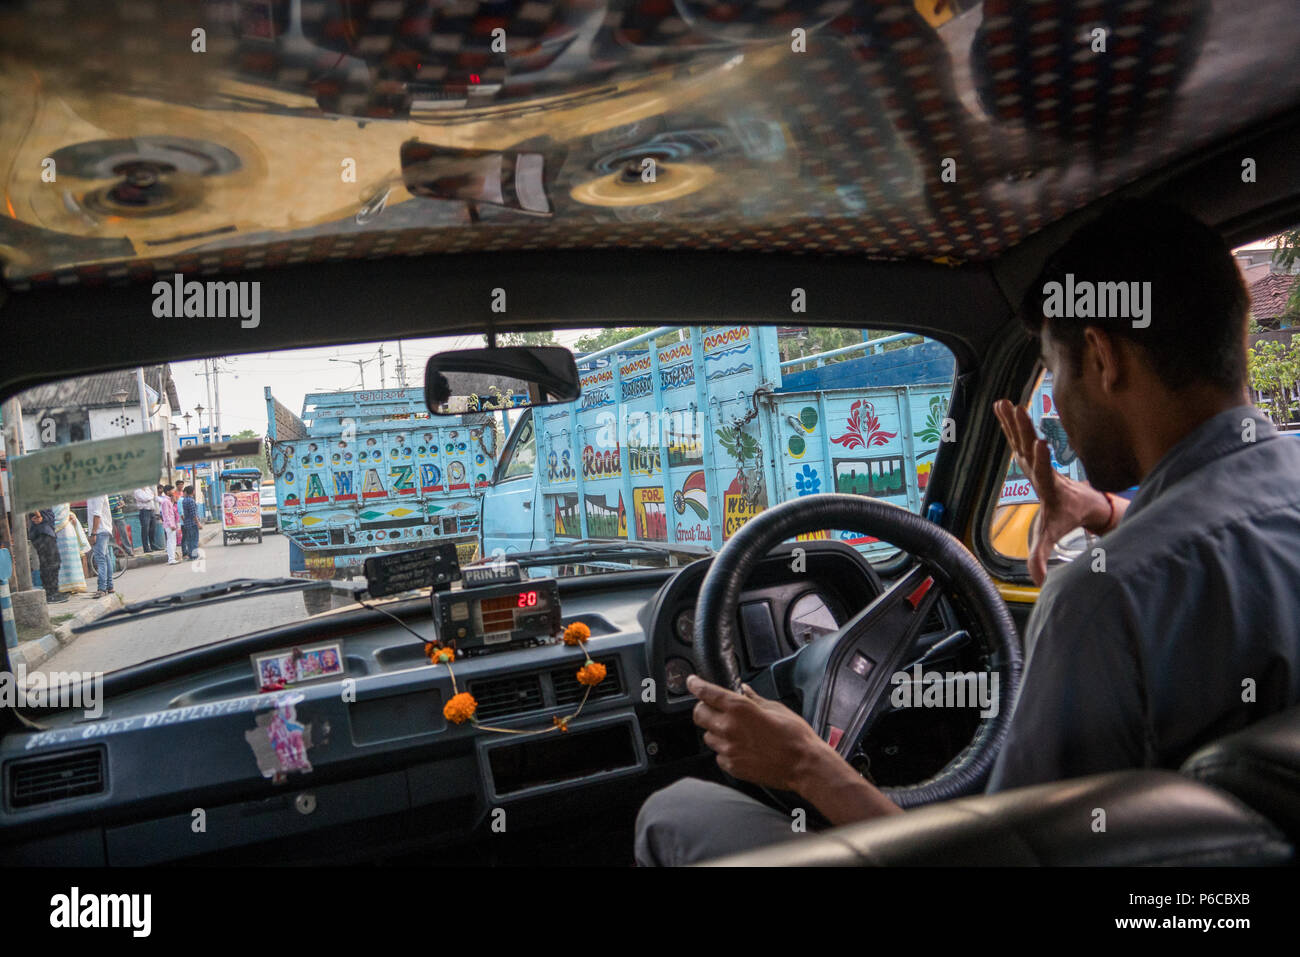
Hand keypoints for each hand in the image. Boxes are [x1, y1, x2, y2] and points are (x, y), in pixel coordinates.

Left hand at [687, 674, 835, 791]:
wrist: (803, 765)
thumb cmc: (794, 736)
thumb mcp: (775, 708)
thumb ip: (754, 698)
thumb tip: (743, 689)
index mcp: (739, 708)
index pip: (706, 693)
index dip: (696, 685)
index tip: (692, 682)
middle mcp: (728, 728)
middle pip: (698, 714)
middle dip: (704, 709)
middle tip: (715, 708)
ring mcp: (728, 749)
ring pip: (708, 736)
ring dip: (716, 731)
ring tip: (735, 732)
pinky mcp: (731, 766)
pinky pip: (719, 754)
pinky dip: (725, 749)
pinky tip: (742, 748)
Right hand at [993, 399, 1112, 585]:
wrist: (1084, 502)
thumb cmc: (1067, 517)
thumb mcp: (1054, 536)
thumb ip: (1042, 556)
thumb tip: (1040, 581)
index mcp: (1049, 489)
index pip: (1045, 474)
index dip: (1042, 460)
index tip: (1041, 444)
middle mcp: (1043, 470)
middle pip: (1031, 446)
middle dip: (1024, 429)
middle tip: (1016, 410)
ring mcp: (1037, 460)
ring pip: (1025, 437)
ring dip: (1015, 420)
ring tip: (1005, 403)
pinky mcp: (1031, 455)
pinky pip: (1018, 435)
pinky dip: (1010, 421)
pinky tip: (1001, 405)